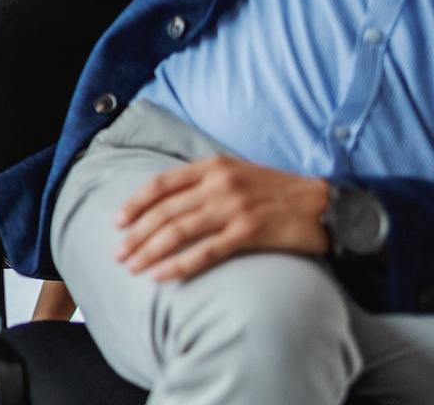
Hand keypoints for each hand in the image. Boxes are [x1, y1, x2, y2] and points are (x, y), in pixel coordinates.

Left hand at [114, 156, 329, 281]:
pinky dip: (179, 265)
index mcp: (212, 166)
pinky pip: (205, 252)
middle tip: (118, 253)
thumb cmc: (276, 191)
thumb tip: (166, 203)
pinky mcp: (249, 233)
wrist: (325, 204)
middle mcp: (218, 183)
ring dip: (150, 251)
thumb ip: (203, 183)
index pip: (161, 184)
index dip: (136, 203)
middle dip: (137, 234)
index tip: (117, 221)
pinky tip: (162, 276)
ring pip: (179, 232)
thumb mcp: (235, 174)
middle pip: (165, 211)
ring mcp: (234, 207)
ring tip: (133, 267)